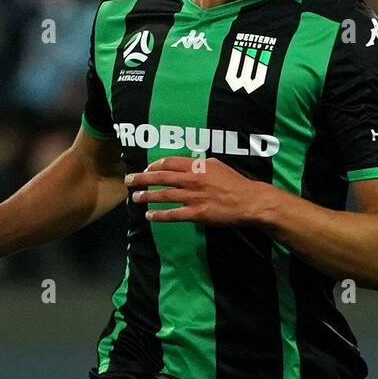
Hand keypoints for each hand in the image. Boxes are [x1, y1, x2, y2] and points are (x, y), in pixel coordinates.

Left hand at [125, 157, 263, 224]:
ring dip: (147, 196)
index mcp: (197, 166)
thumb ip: (200, 164)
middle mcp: (192, 179)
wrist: (249, 201)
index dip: (154, 166)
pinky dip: (159, 215)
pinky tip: (150, 216)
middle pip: (161, 177)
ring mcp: (193, 197)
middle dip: (142, 178)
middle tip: (128, 180)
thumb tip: (189, 162)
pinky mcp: (196, 213)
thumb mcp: (217, 165)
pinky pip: (173, 214)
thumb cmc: (235, 183)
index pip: (169, 163)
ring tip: (135, 197)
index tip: (146, 169)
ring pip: (164, 195)